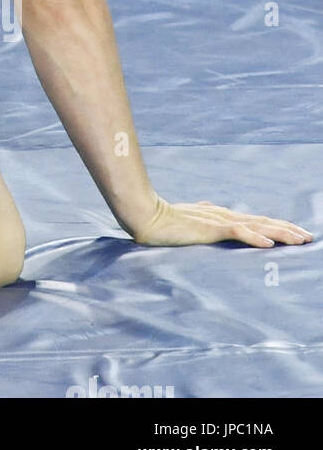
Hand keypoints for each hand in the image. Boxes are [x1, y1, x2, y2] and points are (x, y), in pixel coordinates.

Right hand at [129, 195, 312, 248]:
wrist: (144, 214)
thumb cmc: (163, 217)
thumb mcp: (187, 216)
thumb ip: (200, 212)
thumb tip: (207, 205)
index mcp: (220, 215)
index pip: (255, 220)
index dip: (277, 225)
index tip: (296, 232)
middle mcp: (224, 215)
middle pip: (262, 222)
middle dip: (287, 230)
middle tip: (309, 237)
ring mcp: (217, 221)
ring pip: (256, 226)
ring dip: (280, 233)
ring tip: (299, 240)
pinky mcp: (209, 228)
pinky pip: (236, 232)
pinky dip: (254, 237)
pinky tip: (268, 244)